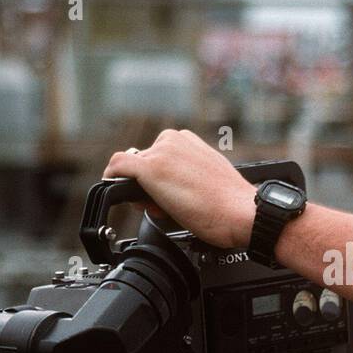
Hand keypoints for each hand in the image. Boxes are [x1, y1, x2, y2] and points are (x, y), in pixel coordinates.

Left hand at [103, 129, 256, 248]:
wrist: (241, 212)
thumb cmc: (230, 203)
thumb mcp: (207, 179)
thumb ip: (186, 175)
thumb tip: (166, 187)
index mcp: (189, 141)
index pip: (159, 156)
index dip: (159, 180)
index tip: (170, 197)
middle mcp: (174, 141)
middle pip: (143, 162)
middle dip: (147, 186)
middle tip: (166, 207)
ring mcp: (161, 154)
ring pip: (132, 169)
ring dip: (138, 190)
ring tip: (163, 209)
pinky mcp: (151, 169)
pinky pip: (117, 168)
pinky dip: (112, 178)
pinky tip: (115, 191)